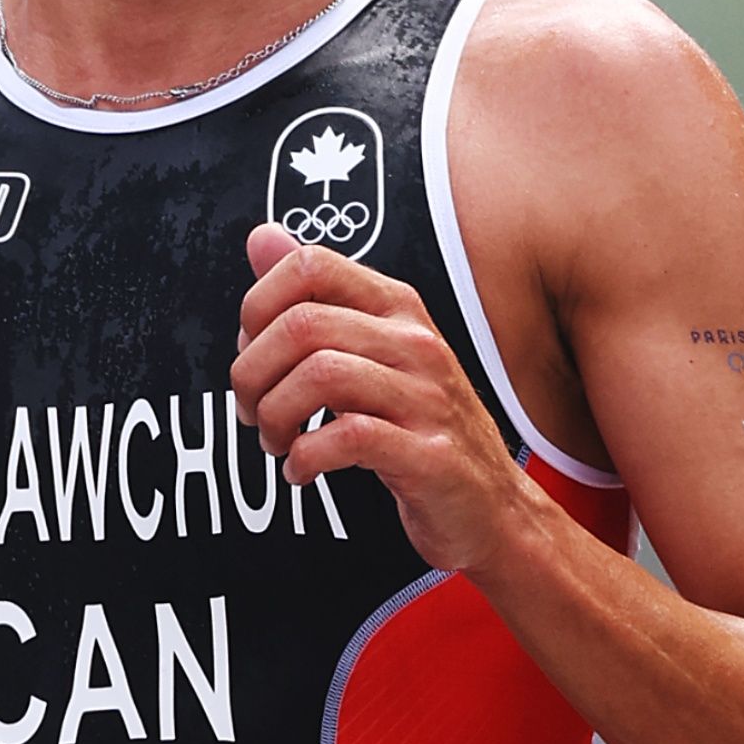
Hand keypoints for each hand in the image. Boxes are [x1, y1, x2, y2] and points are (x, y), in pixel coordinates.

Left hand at [229, 222, 534, 571]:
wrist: (492, 507)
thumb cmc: (420, 426)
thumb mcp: (370, 350)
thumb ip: (315, 296)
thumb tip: (261, 236)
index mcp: (397, 307)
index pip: (310, 264)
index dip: (258, 306)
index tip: (251, 350)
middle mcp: (415, 342)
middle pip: (302, 324)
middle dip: (252, 372)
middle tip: (251, 410)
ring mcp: (427, 398)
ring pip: (320, 375)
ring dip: (275, 416)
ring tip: (276, 441)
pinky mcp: (430, 456)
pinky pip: (349, 436)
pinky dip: (307, 457)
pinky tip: (302, 470)